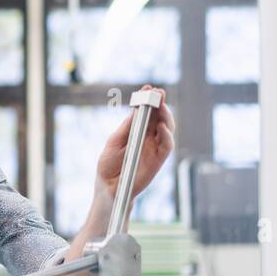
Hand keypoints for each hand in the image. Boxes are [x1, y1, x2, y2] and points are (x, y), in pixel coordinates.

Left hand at [95, 85, 174, 201]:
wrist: (109, 187)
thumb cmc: (109, 164)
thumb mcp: (114, 142)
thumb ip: (127, 128)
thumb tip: (137, 110)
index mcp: (136, 131)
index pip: (146, 112)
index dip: (148, 99)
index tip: (148, 88)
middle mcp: (148, 137)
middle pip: (159, 117)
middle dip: (159, 103)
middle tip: (158, 93)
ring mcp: (155, 147)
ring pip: (167, 127)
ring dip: (166, 115)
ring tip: (160, 106)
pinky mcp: (159, 159)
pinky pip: (167, 145)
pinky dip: (167, 135)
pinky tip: (162, 126)